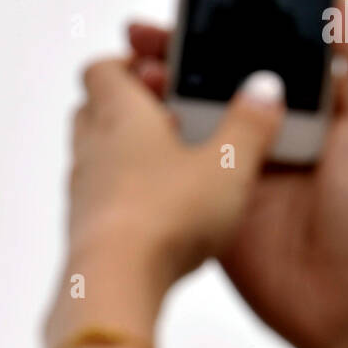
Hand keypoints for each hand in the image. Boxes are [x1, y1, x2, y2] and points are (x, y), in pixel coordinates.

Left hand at [46, 52, 285, 345]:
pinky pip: (102, 197)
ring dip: (129, 153)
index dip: (129, 64)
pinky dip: (126, 194)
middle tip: (175, 116)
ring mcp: (83, 189)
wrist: (115, 283)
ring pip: (97, 155)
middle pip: (95, 109)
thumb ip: (249, 124)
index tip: (163, 71)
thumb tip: (264, 88)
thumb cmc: (166, 215)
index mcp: (118, 112)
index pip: (102, 69)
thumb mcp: (228, 165)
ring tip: (178, 167)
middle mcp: (91, 145)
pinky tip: (164, 214)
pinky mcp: (85, 228)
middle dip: (131, 107)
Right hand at [130, 0, 347, 347]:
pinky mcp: (212, 204)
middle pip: (215, 77)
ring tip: (128, 69)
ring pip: (188, 116)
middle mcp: (270, 132)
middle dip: (178, 52)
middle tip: (142, 34)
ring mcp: (237, 169)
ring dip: (156, 91)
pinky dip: (149, 142)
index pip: (262, 48)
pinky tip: (125, 122)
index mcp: (311, 106)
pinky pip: (176, 167)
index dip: (228, 19)